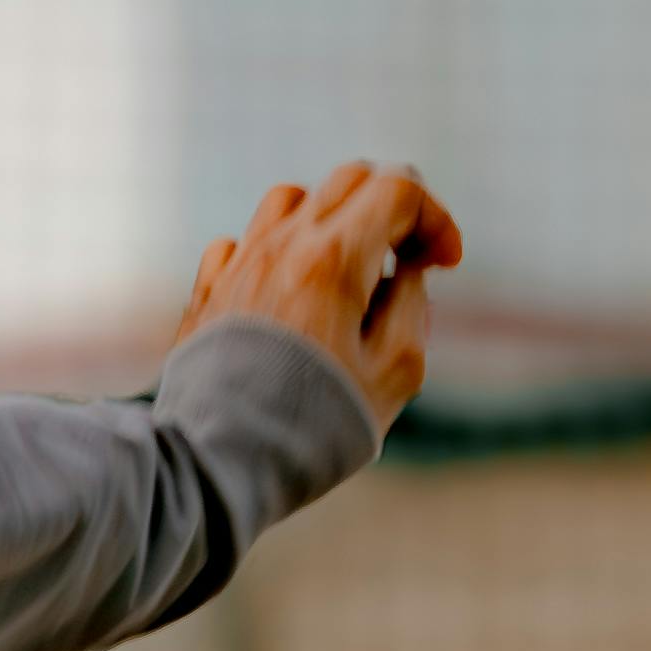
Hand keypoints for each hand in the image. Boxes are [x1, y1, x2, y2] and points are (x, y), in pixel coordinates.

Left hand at [176, 165, 463, 433]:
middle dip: (391, 210)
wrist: (213, 469)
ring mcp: (238, 266)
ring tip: (343, 275)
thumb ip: (413, 309)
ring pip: (292, 200)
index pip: (399, 190)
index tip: (445, 265)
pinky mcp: (206, 295)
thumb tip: (406, 275)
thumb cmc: (311, 430)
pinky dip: (272, 253)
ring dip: (330, 222)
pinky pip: (240, 244)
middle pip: (350, 181)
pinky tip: (282, 295)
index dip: (435, 218)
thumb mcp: (394, 375)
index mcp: (334, 258)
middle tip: (403, 264)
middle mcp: (282, 246)